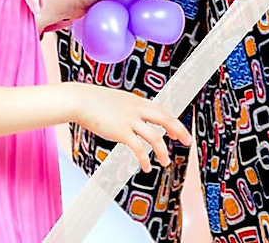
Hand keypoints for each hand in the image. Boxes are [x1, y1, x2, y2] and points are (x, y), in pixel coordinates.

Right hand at [69, 84, 191, 172]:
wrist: (81, 100)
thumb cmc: (95, 101)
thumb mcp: (117, 101)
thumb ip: (127, 108)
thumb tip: (130, 118)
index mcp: (138, 101)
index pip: (161, 110)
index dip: (171, 120)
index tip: (177, 131)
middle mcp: (138, 109)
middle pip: (165, 118)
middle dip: (178, 130)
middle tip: (187, 141)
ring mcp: (130, 120)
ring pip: (154, 136)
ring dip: (162, 151)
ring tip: (166, 162)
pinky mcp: (121, 132)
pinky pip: (138, 148)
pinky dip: (144, 159)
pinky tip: (147, 167)